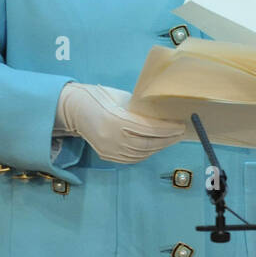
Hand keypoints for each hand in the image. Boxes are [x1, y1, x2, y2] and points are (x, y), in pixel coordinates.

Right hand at [54, 82, 185, 163]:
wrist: (74, 109)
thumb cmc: (101, 98)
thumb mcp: (123, 99)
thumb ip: (141, 110)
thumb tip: (165, 117)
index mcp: (116, 119)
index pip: (149, 128)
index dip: (167, 129)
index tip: (180, 125)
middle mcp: (112, 138)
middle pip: (147, 144)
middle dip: (168, 140)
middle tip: (180, 133)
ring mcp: (109, 149)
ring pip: (141, 153)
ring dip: (159, 147)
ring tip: (171, 139)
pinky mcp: (106, 155)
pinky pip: (131, 159)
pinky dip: (146, 153)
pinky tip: (155, 146)